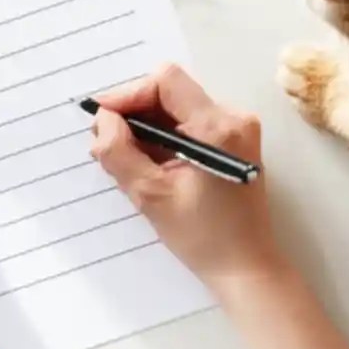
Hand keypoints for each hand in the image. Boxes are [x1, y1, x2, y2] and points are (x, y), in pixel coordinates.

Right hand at [90, 64, 280, 288]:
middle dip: (134, 112)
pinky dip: (164, 136)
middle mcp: (233, 118)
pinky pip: (190, 124)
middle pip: (171, 93)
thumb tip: (103, 120)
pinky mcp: (233, 142)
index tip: (102, 119)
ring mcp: (237, 129)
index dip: (128, 94)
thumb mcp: (150, 195)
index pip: (166, 82)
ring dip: (147, 126)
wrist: (245, 267)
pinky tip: (146, 161)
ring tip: (122, 156)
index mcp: (218, 128)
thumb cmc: (203, 237)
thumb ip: (119, 152)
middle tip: (104, 141)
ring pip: (177, 108)